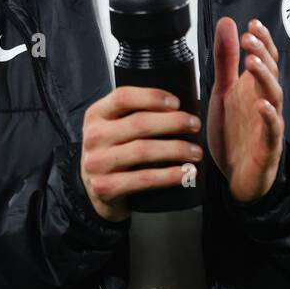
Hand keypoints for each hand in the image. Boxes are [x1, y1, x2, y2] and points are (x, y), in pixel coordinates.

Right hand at [78, 86, 202, 221]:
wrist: (93, 191)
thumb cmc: (113, 151)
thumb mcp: (113, 127)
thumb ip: (133, 113)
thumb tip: (179, 107)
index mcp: (96, 114)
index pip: (123, 97)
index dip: (152, 97)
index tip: (177, 103)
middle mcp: (93, 137)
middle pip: (139, 123)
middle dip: (174, 122)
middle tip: (195, 125)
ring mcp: (97, 163)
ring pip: (144, 151)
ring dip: (176, 150)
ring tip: (196, 152)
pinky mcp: (105, 187)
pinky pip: (143, 179)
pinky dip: (168, 176)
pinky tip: (185, 173)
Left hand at [207, 17, 285, 203]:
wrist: (237, 177)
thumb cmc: (234, 132)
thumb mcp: (223, 91)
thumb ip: (225, 59)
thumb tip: (228, 22)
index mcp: (253, 88)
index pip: (265, 59)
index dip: (262, 41)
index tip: (252, 23)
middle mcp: (264, 101)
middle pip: (270, 73)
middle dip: (261, 54)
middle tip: (248, 38)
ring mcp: (268, 123)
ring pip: (274, 96)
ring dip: (264, 79)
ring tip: (252, 63)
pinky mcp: (268, 146)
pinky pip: (272, 129)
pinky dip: (269, 117)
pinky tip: (262, 105)